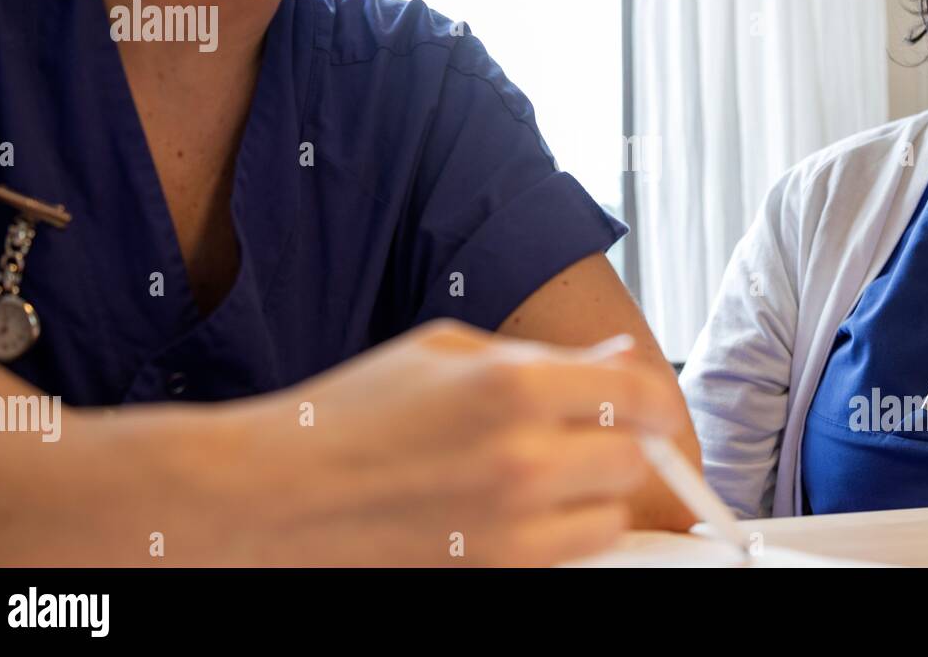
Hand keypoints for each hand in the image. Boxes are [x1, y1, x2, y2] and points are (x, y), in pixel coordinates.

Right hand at [235, 319, 684, 565]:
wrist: (271, 498)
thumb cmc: (349, 415)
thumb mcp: (443, 351)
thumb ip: (540, 354)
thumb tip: (617, 353)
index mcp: (510, 384)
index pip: (636, 391)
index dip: (656, 399)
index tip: (652, 407)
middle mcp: (521, 458)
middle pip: (633, 459)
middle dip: (620, 444)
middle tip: (587, 438)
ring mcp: (509, 528)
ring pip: (609, 518)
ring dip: (592, 497)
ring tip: (545, 479)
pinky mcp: (495, 576)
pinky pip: (568, 557)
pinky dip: (559, 536)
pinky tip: (517, 512)